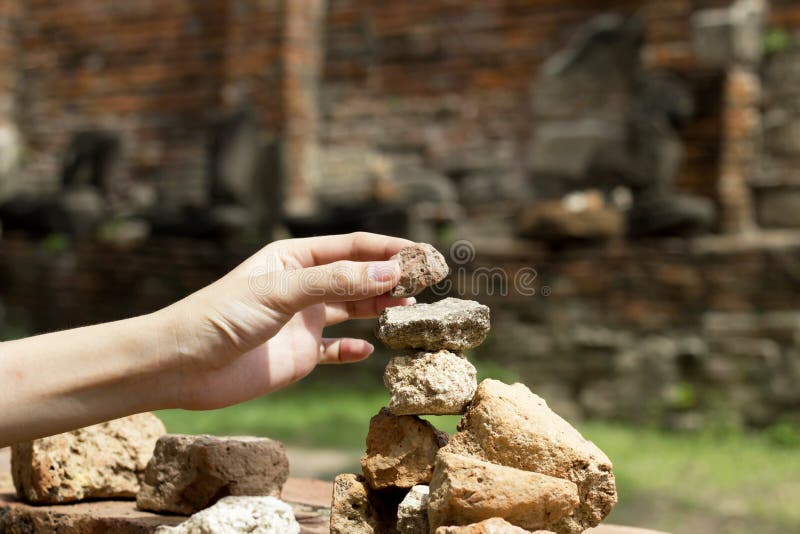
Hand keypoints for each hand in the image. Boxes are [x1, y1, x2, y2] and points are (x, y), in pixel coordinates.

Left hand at [161, 232, 413, 409]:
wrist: (181, 366)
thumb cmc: (220, 316)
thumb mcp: (280, 292)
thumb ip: (335, 282)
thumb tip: (390, 271)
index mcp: (294, 258)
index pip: (353, 247)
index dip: (390, 249)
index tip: (425, 256)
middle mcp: (302, 286)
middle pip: (358, 277)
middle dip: (392, 278)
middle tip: (429, 284)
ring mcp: (301, 320)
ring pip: (353, 310)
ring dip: (380, 310)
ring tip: (410, 312)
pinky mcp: (299, 354)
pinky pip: (336, 349)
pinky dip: (354, 349)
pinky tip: (370, 351)